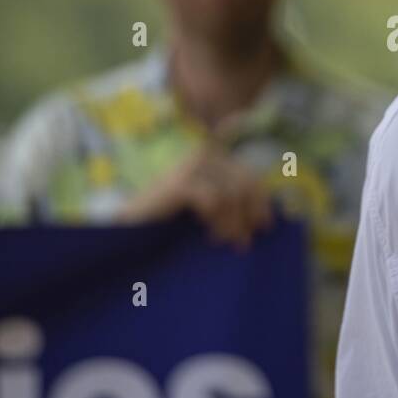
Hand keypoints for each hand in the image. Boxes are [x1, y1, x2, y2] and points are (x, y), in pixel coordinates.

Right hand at [116, 114, 272, 249]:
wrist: (129, 231)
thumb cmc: (170, 222)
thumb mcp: (209, 209)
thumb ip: (233, 203)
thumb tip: (268, 216)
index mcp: (212, 156)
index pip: (250, 175)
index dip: (261, 202)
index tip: (264, 227)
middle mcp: (204, 153)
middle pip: (245, 183)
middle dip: (249, 214)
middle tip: (245, 242)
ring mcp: (191, 165)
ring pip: (232, 193)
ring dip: (235, 223)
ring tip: (230, 244)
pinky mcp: (180, 182)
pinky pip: (215, 201)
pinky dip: (218, 222)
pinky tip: (211, 236)